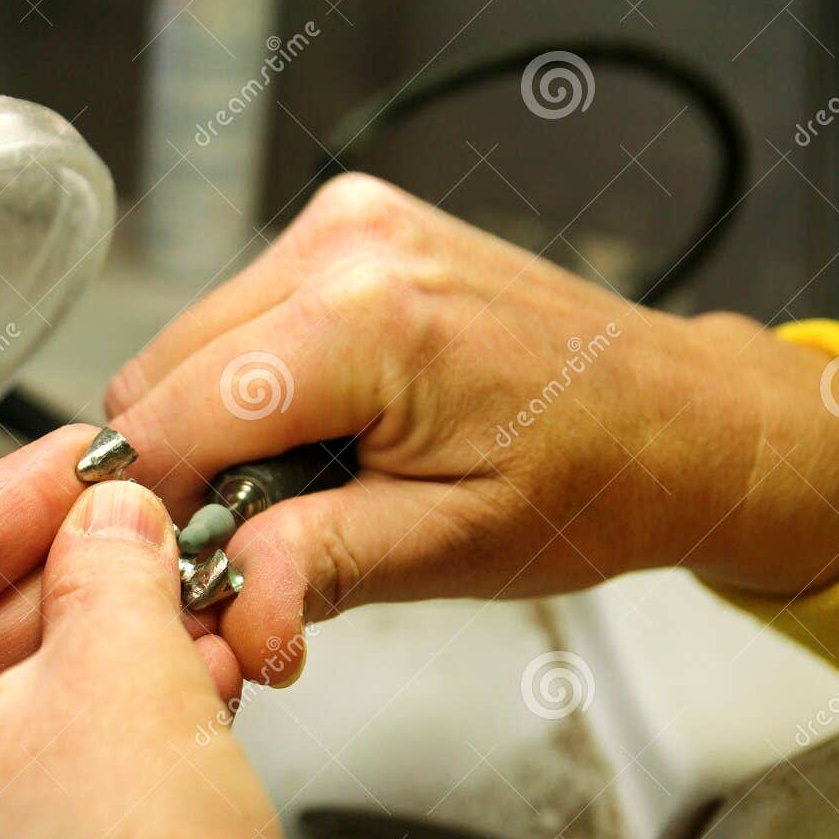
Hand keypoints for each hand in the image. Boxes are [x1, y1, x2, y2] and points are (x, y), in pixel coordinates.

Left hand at [0, 426, 340, 838]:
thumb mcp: (126, 682)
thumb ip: (108, 566)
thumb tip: (106, 522)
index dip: (11, 495)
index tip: (76, 466)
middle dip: (58, 594)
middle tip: (137, 546)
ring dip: (72, 677)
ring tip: (177, 633)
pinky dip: (53, 761)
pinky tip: (150, 722)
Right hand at [106, 174, 838, 681]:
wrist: (679, 417)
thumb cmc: (593, 482)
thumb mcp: (453, 549)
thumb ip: (319, 569)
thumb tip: (227, 615)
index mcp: (366, 321)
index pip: (172, 421)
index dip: (160, 513)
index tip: (188, 574)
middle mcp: (342, 245)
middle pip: (159, 376)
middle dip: (187, 474)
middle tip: (261, 540)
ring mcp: (344, 223)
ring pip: (187, 350)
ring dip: (216, 433)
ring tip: (312, 484)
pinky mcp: (348, 229)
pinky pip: (237, 324)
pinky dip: (250, 392)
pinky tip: (324, 432)